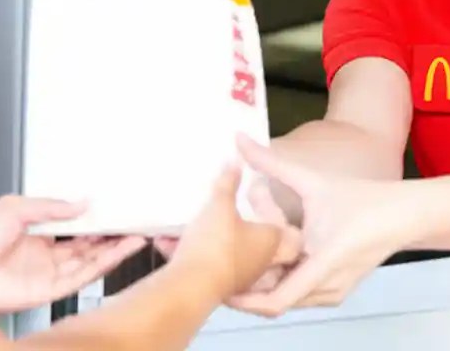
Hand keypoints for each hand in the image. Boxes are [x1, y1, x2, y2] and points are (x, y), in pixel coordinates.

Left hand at [0, 196, 146, 313]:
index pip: (75, 230)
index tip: (115, 212)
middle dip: (111, 237)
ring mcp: (48, 274)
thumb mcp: (16, 207)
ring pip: (89, 262)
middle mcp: (45, 257)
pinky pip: (81, 278)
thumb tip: (82, 203)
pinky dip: (101, 266)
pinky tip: (115, 254)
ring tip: (135, 237)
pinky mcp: (48, 291)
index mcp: (36, 235)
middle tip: (134, 225)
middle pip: (88, 247)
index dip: (97, 222)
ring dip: (113, 251)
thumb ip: (52, 206)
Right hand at [154, 163, 302, 299]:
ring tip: (188, 219)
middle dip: (238, 222)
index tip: (252, 188)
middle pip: (255, 238)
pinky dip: (188, 250)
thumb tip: (234, 161)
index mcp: (272, 241)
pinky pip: (204, 263)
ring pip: (225, 251)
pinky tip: (165, 239)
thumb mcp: (220, 205)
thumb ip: (228, 182)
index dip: (270, 205)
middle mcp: (260, 262)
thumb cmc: (216, 243)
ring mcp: (238, 277)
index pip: (284, 223)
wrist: (189, 288)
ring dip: (208, 235)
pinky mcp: (212, 287)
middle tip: (222, 205)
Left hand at [225, 134, 410, 316]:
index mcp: (321, 264)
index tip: (222, 281)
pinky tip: (273, 265)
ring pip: (289, 301)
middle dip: (251, 288)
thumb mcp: (314, 180)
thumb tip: (239, 140)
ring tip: (246, 265)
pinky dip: (285, 284)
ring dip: (268, 286)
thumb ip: (272, 162)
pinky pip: (303, 296)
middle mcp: (327, 287)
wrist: (403, 215)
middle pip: (275, 302)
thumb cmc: (362, 199)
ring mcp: (334, 293)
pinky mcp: (338, 291)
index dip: (244, 299)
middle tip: (227, 268)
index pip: (274, 301)